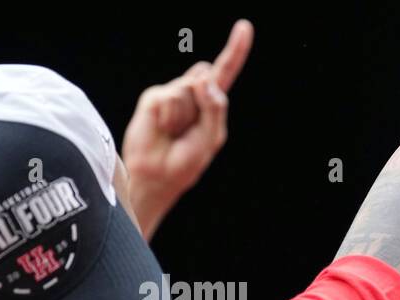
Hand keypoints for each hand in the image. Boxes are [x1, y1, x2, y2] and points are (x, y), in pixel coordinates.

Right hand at [121, 19, 252, 239]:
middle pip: (206, 80)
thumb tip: (204, 76)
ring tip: (175, 131)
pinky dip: (168, 116)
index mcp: (211, 103)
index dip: (235, 50)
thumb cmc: (186, 160)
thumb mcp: (211, 138)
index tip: (245, 27)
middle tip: (190, 129)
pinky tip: (163, 127)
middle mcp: (193, 93)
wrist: (156, 173)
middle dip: (204, 102)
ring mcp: (173, 93)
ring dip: (184, 116)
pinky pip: (168, 98)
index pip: (225, 72)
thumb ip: (214, 107)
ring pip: (188, 90)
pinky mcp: (154, 97)